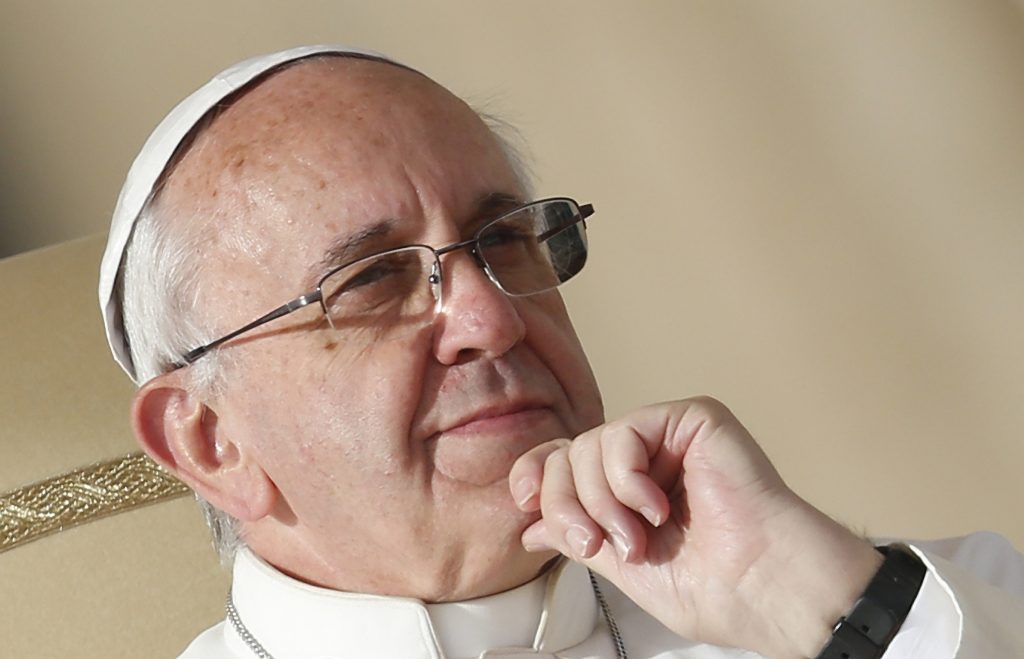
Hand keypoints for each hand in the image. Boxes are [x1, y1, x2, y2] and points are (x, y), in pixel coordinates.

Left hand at [509, 397, 882, 657]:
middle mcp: (648, 458)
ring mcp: (669, 437)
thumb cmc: (714, 586)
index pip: (563, 462)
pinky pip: (624, 432)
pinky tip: (657, 508)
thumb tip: (532, 525)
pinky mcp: (691, 418)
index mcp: (632, 490)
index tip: (523, 504)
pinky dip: (627, 479)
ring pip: (589, 445)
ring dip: (603, 503)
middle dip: (569, 506)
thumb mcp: (623, 567)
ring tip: (638, 538)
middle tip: (595, 545)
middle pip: (568, 455)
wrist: (763, 585)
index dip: (535, 477)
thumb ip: (577, 537)